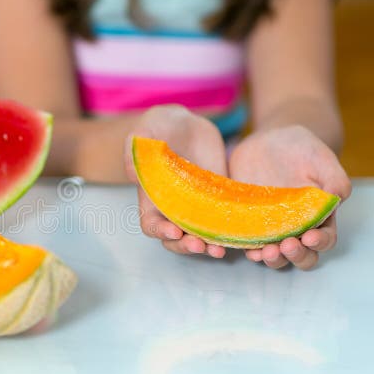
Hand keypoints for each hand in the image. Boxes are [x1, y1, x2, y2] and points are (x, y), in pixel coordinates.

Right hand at [125, 105, 229, 258]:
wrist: (187, 123)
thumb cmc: (159, 126)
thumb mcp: (145, 132)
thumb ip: (135, 151)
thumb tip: (134, 174)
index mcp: (151, 197)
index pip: (151, 224)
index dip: (160, 232)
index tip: (173, 231)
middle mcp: (174, 207)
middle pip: (175, 240)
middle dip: (186, 246)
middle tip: (199, 245)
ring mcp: (197, 207)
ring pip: (200, 237)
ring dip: (208, 246)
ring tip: (219, 249)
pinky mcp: (218, 201)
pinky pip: (223, 224)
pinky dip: (229, 234)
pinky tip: (239, 236)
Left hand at [228, 125, 351, 269]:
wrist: (269, 141)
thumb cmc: (301, 149)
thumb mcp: (320, 157)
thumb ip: (334, 178)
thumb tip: (337, 199)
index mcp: (319, 216)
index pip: (325, 239)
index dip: (320, 242)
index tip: (310, 237)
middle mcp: (296, 228)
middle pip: (302, 256)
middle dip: (296, 256)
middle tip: (287, 246)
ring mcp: (271, 228)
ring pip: (276, 255)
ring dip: (273, 258)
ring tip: (267, 252)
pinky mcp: (249, 223)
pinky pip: (249, 244)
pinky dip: (249, 250)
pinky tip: (247, 250)